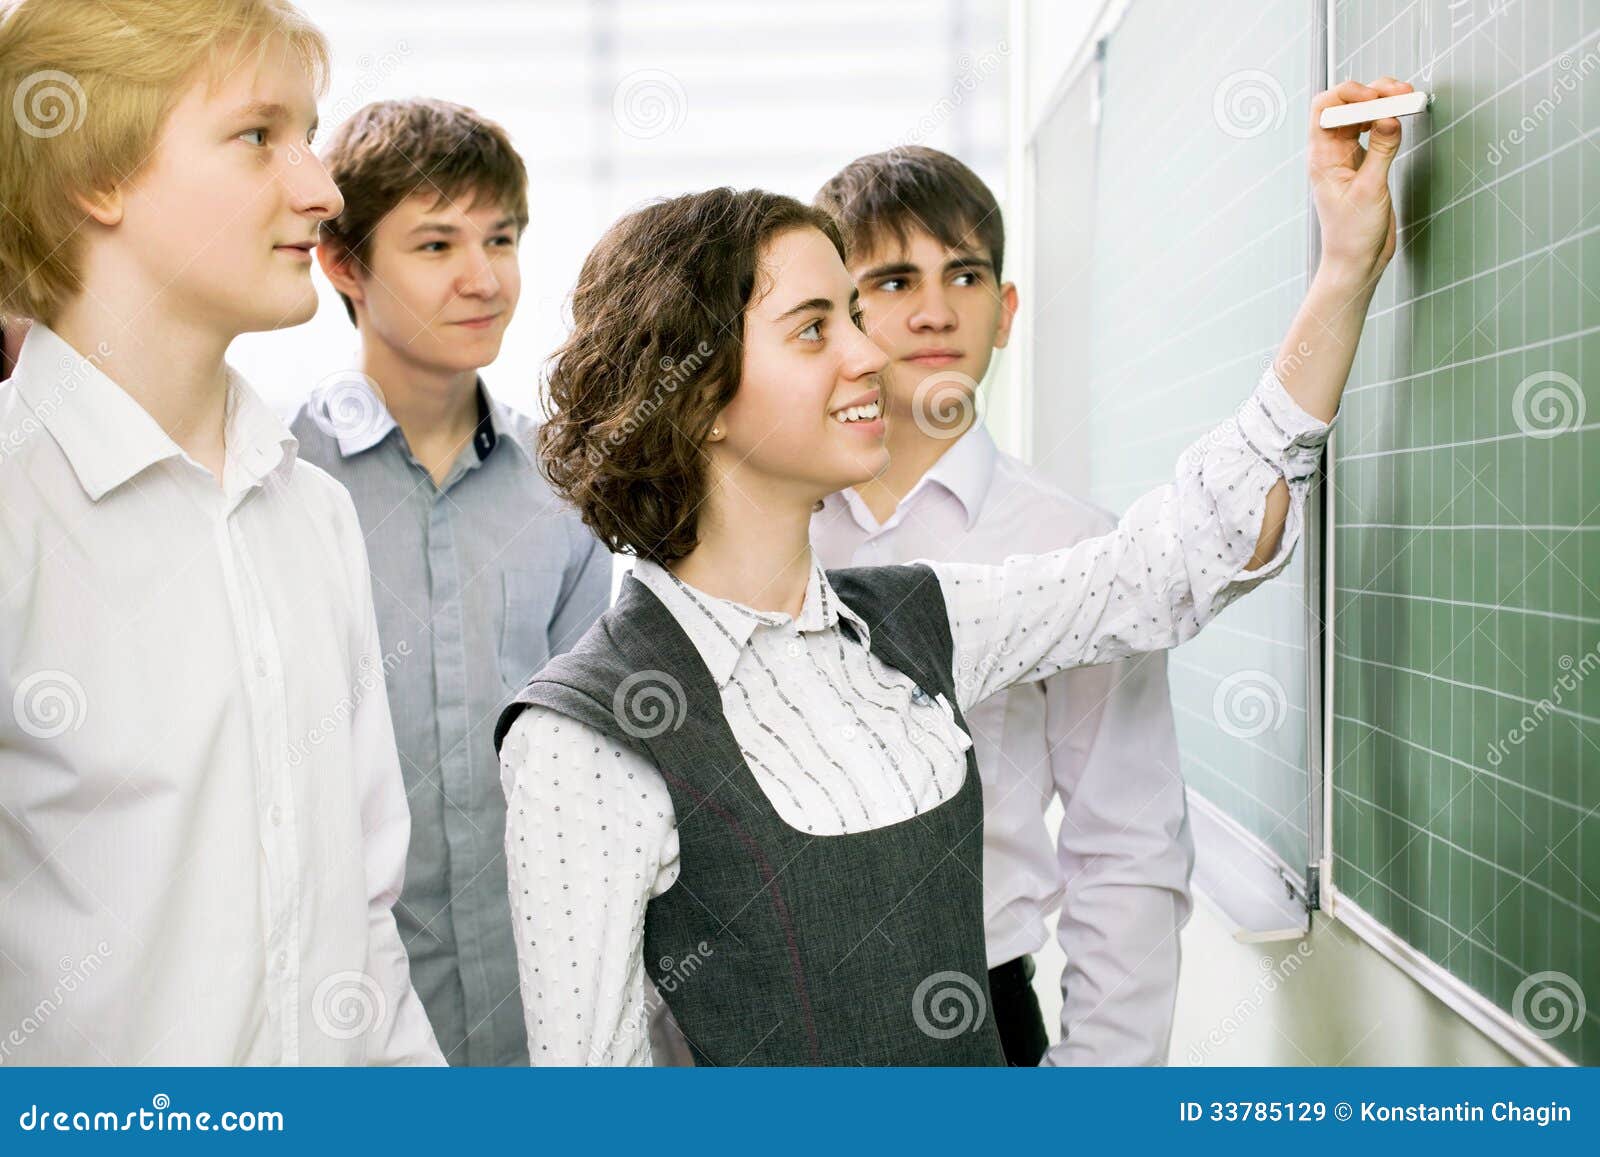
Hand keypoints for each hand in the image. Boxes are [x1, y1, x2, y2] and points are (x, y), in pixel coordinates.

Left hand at [1309, 77, 1408, 278]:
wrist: (1357, 261)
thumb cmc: (1353, 234)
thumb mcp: (1370, 190)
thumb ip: (1381, 151)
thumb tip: (1390, 117)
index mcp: (1322, 157)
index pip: (1325, 108)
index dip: (1348, 94)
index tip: (1376, 97)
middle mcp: (1331, 153)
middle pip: (1346, 106)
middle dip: (1373, 93)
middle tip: (1402, 93)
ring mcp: (1347, 156)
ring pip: (1362, 115)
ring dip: (1383, 102)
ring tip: (1407, 99)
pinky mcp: (1364, 163)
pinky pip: (1374, 130)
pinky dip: (1388, 119)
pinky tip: (1402, 118)